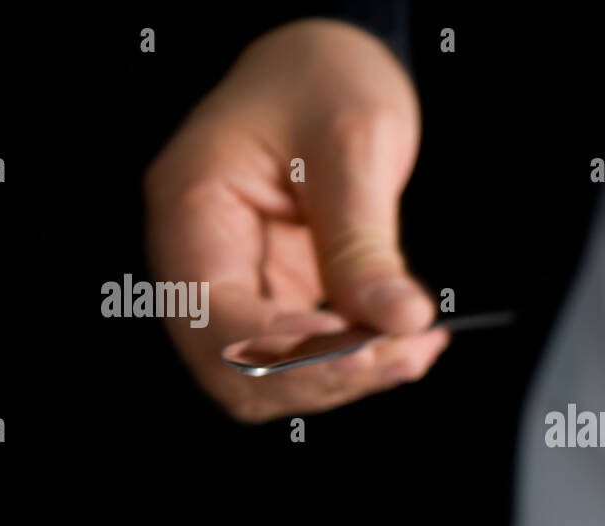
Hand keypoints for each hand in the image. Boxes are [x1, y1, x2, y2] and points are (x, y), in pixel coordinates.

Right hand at [144, 19, 448, 422]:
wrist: (332, 66)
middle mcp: (199, 255)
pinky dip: (355, 365)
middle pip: (230, 366)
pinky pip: (303, 360)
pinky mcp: (276, 298)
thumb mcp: (354, 145)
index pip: (211, 315)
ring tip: (414, 346)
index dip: (282, 349)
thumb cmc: (325, 80)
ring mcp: (236, 282)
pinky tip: (406, 342)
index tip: (359, 344)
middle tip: (399, 350)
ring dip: (341, 380)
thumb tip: (397, 321)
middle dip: (316, 375)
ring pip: (267, 379)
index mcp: (191, 207)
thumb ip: (365, 240)